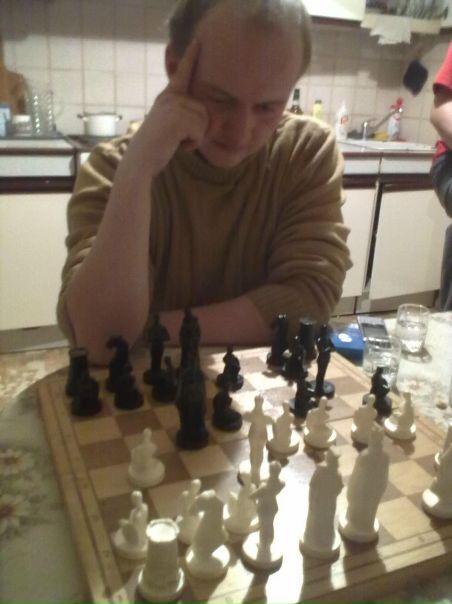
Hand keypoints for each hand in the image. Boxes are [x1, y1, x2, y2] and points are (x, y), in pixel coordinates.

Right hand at [140, 41, 208, 173]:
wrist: (140, 160)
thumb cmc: (155, 148)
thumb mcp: (170, 126)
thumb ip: (184, 116)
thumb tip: (207, 117)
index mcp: (167, 97)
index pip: (182, 74)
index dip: (191, 57)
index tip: (198, 42)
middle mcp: (170, 98)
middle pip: (203, 110)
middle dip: (198, 130)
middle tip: (178, 139)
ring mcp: (173, 107)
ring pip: (203, 122)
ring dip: (195, 138)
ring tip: (176, 142)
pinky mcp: (178, 119)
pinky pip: (200, 132)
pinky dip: (192, 144)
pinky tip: (177, 146)